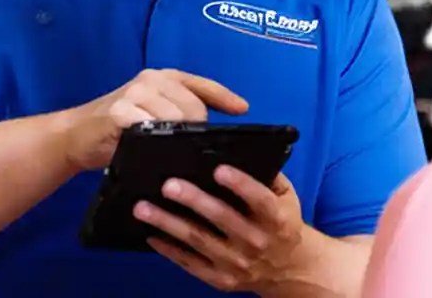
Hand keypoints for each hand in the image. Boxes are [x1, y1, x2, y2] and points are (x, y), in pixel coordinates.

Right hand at [61, 69, 248, 171]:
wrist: (75, 135)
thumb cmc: (117, 129)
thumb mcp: (150, 113)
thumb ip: (176, 114)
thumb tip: (208, 132)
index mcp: (162, 76)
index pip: (201, 83)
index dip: (224, 96)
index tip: (243, 109)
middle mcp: (150, 79)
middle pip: (194, 107)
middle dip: (198, 130)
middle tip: (194, 152)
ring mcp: (135, 94)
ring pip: (176, 119)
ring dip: (180, 140)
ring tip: (178, 157)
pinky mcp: (120, 112)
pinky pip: (151, 129)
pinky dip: (157, 144)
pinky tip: (157, 155)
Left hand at [135, 166, 305, 294]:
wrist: (288, 269)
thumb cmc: (282, 224)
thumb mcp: (286, 198)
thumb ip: (269, 176)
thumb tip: (239, 151)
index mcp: (276, 219)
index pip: (259, 200)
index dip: (240, 184)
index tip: (218, 169)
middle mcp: (256, 242)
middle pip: (222, 218)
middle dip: (193, 200)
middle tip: (168, 185)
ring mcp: (237, 263)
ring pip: (198, 240)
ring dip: (168, 223)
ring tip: (143, 208)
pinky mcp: (221, 279)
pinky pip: (190, 263)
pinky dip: (168, 249)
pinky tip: (149, 234)